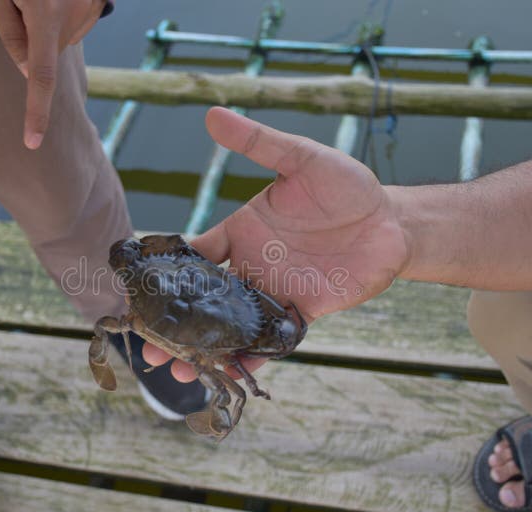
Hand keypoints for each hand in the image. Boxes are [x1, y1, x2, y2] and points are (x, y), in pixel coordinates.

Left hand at [0, 0, 106, 148]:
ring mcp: (92, 7)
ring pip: (65, 38)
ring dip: (51, 23)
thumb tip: (27, 72)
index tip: (32, 142)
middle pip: (51, 51)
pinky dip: (66, 15)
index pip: (41, 76)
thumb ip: (10, 34)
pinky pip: (78, 24)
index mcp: (45, 12)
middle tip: (22, 1)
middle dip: (35, 36)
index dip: (37, 112)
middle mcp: (74, 13)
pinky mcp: (101, 3)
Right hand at [143, 107, 409, 380]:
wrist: (392, 222)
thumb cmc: (346, 187)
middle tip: (149, 348)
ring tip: (178, 373)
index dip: (168, 272)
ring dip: (206, 349)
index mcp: (243, 231)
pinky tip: (229, 378)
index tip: (139, 291)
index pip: (196, 254)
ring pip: (231, 327)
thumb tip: (212, 114)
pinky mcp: (302, 315)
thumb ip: (260, 143)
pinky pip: (271, 343)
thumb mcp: (302, 159)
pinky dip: (250, 360)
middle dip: (177, 323)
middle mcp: (252, 266)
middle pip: (205, 299)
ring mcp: (275, 294)